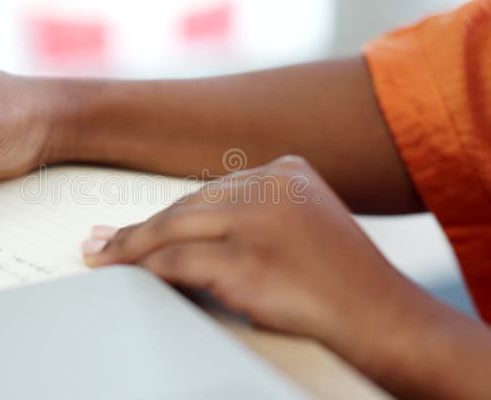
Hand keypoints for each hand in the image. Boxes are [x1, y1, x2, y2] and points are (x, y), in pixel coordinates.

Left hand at [82, 155, 418, 351]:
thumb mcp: (302, 227)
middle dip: (139, 229)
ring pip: (173, 230)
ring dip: (132, 248)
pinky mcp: (248, 259)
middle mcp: (272, 185)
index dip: (167, 214)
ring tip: (103, 258)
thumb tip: (187, 230)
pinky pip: (177, 262)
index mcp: (287, 170)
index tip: (133, 225)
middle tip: (102, 241)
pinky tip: (126, 275)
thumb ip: (255, 216)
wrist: (388, 320)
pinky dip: (147, 271)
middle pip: (185, 207)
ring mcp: (260, 220)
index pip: (209, 192)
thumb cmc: (345, 283)